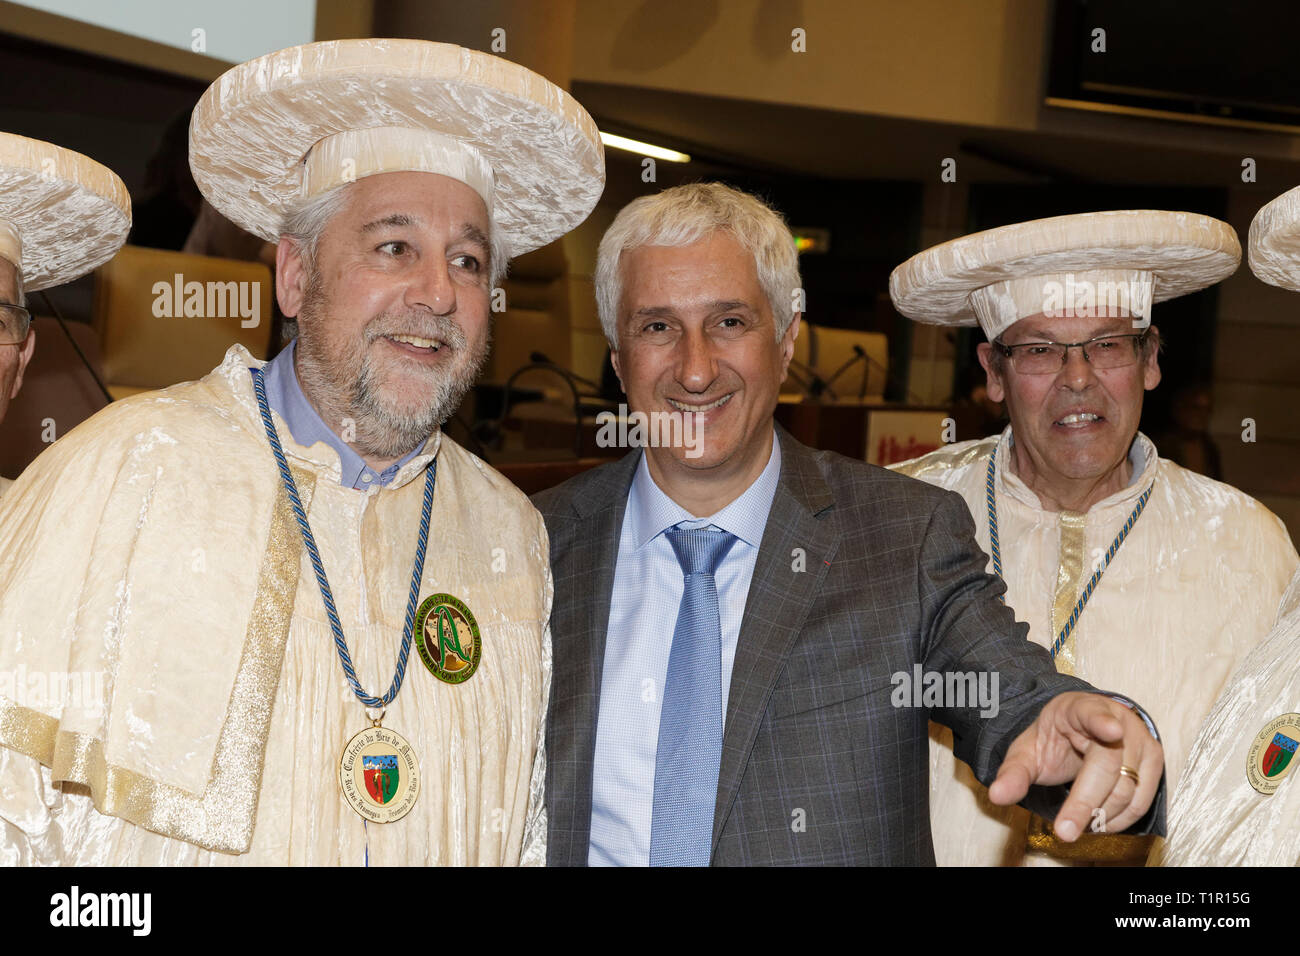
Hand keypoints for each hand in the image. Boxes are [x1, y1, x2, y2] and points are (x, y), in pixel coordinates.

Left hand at [987, 691, 1162, 840]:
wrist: (1084, 732)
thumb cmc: (1056, 739)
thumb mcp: (1029, 751)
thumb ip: (1014, 773)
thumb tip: (997, 795)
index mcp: (1080, 708)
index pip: (1093, 713)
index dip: (1102, 722)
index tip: (1110, 731)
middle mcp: (1118, 719)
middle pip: (1109, 766)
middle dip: (1085, 803)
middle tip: (1064, 831)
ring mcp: (1141, 739)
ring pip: (1128, 789)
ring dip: (1101, 815)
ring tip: (1075, 826)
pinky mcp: (1155, 761)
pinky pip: (1142, 800)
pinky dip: (1120, 819)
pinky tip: (1098, 823)